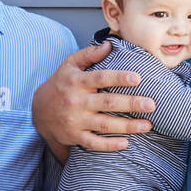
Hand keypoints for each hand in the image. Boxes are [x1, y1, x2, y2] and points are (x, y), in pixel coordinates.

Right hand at [31, 41, 155, 153]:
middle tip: (151, 104)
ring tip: (148, 125)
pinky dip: (109, 145)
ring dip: (128, 126)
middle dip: (131, 104)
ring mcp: (76, 121)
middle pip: (107, 103)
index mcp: (77, 82)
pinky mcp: (75, 136)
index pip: (101, 78)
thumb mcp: (69, 65)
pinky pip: (93, 143)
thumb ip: (89, 54)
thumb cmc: (60, 84)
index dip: (119, 78)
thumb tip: (110, 45)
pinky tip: (126, 143)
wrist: (38, 111)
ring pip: (105, 125)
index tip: (138, 78)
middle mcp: (76, 101)